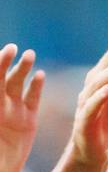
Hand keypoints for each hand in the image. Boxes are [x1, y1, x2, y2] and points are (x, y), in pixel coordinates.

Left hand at [0, 44, 44, 171]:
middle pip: (3, 77)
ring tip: (29, 56)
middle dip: (7, 62)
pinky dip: (36, 87)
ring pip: (18, 85)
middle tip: (14, 50)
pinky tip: (40, 76)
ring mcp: (14, 112)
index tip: (2, 54)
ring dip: (23, 69)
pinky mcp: (28, 122)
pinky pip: (33, 100)